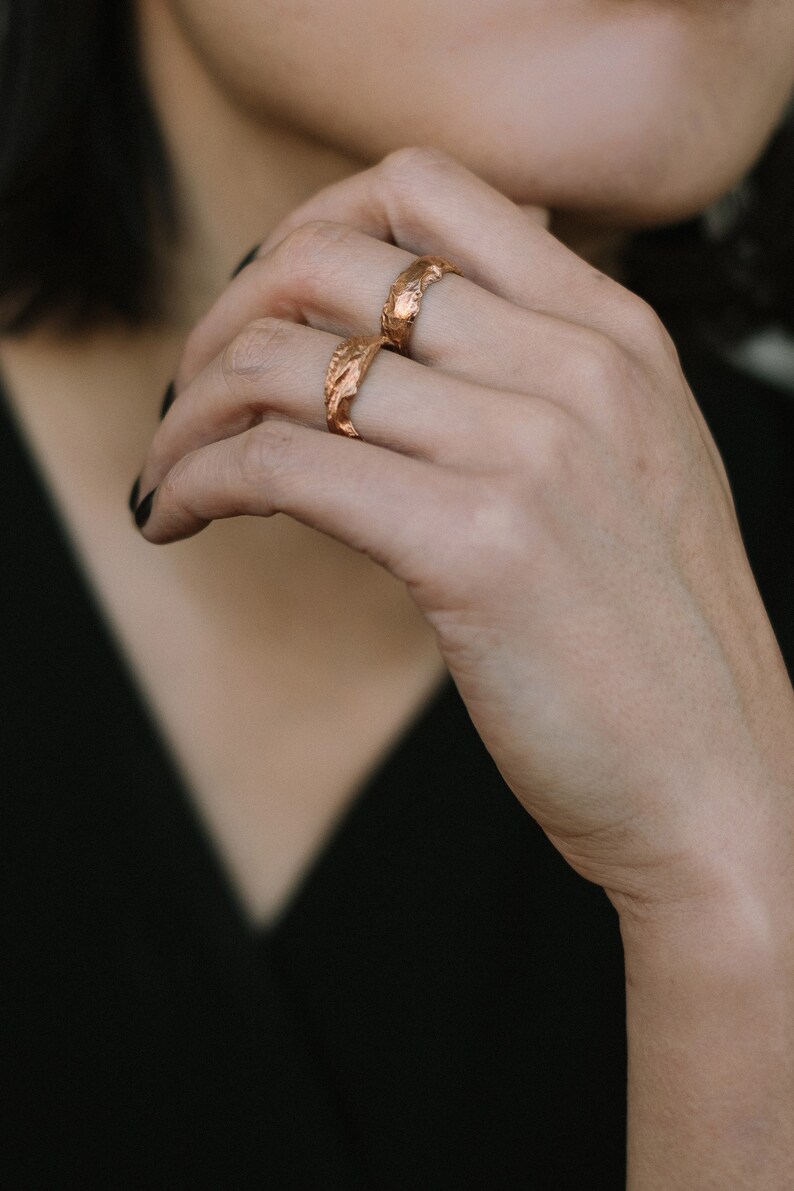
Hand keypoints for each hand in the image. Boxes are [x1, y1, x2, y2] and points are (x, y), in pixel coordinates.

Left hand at [134, 148, 793, 914]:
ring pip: (283, 360)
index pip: (425, 190)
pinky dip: (197, 478)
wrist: (717, 779)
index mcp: (614, 334)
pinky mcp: (474, 544)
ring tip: (169, 472)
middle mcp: (574, 366)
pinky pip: (278, 463)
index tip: (268, 312)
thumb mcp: (633, 469)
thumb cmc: (656, 644)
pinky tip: (177, 518)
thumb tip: (403, 345)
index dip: (310, 232)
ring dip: (191, 411)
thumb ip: (543, 384)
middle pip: (327, 261)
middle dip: (224, 317)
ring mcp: (529, 449)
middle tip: (195, 395)